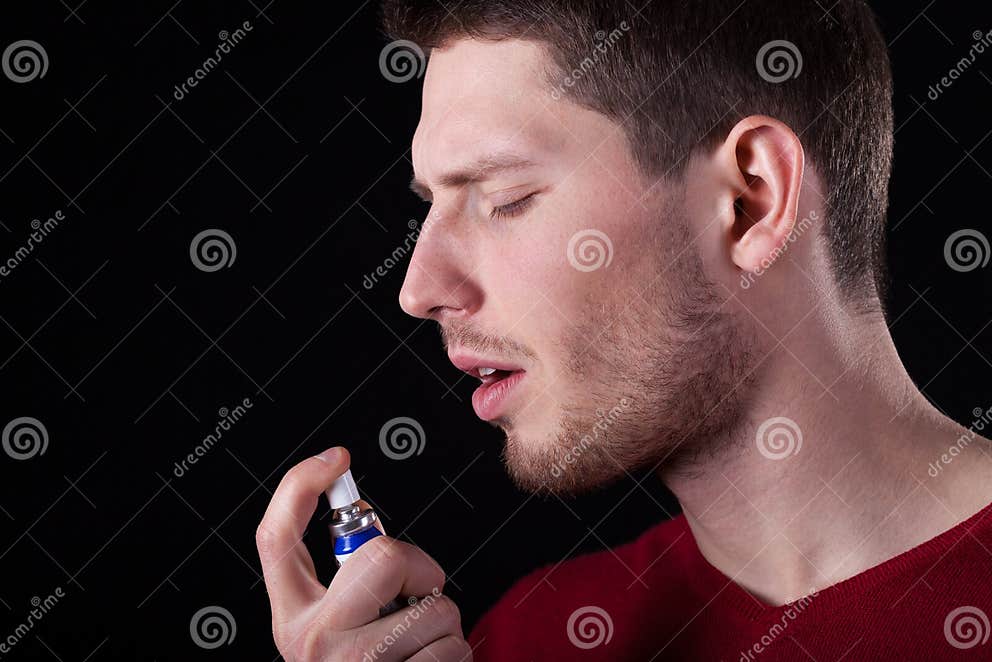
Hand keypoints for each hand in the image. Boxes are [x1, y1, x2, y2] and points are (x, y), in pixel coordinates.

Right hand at [256, 446, 471, 660]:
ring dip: (444, 625)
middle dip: (419, 567)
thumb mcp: (336, 630)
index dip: (299, 485)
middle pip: (380, 556)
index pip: (275, 537)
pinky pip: (454, 647)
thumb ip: (346, 584)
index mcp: (293, 618)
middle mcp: (314, 642)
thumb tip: (368, 525)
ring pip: (435, 607)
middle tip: (415, 593)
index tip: (336, 459)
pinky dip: (456, 656)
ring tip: (418, 652)